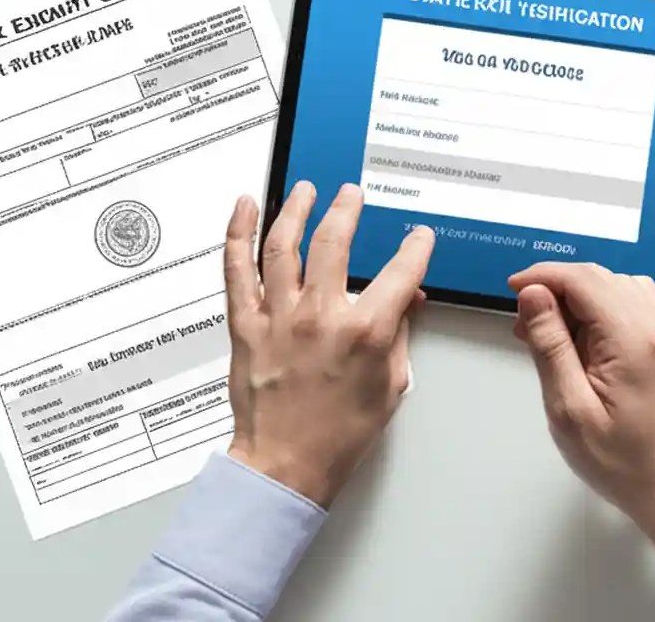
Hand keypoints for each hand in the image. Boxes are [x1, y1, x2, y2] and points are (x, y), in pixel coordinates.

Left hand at [222, 181, 433, 507]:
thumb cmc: (337, 435)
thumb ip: (399, 335)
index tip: (417, 237)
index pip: (400, 272)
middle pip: (335, 241)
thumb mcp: (389, 385)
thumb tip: (407, 301)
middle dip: (348, 208)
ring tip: (305, 189)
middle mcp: (320, 316)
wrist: (285, 465)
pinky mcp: (245, 325)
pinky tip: (244, 208)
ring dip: (296, 208)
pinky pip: (237, 269)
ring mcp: (278, 317)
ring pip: (284, 245)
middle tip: (351, 194)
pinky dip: (239, 234)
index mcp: (364, 332)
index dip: (415, 248)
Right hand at [508, 263, 654, 586]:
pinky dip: (597, 304)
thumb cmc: (617, 459)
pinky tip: (580, 335)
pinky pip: (627, 299)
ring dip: (574, 295)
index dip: (542, 277)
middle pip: (597, 277)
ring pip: (611, 284)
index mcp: (631, 338)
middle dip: (554, 287)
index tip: (510, 291)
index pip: (582, 280)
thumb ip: (550, 345)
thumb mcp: (569, 408)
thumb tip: (533, 294)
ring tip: (547, 333)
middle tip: (522, 324)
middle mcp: (653, 323)